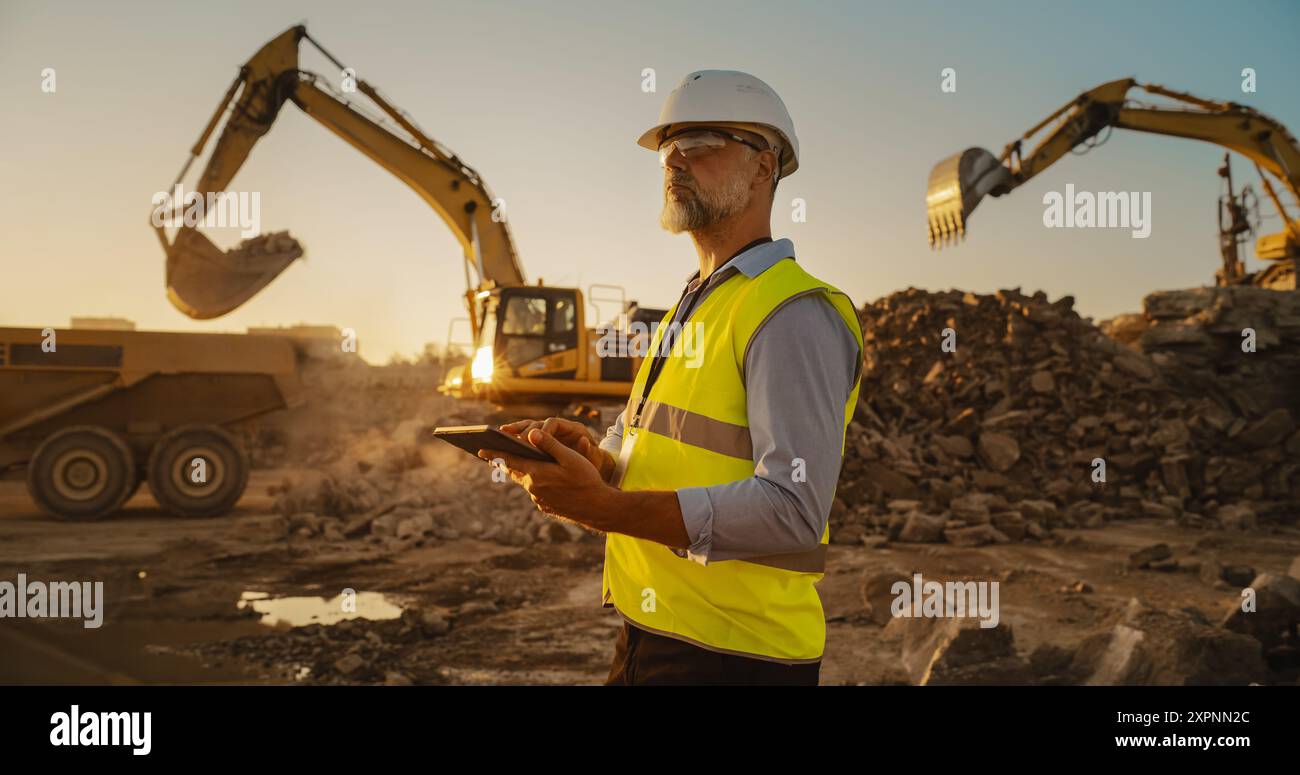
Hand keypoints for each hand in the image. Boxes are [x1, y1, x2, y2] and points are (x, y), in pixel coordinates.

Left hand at [477, 428, 616, 530]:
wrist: (597, 508)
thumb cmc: (586, 479)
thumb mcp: (570, 457)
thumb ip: (549, 444)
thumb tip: (531, 432)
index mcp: (537, 472)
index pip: (510, 460)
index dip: (495, 454)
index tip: (481, 450)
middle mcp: (533, 487)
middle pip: (514, 471)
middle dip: (505, 462)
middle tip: (492, 456)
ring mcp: (539, 498)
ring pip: (525, 482)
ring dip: (520, 473)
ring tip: (515, 464)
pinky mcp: (545, 506)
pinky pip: (535, 491)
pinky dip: (534, 483)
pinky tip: (540, 480)